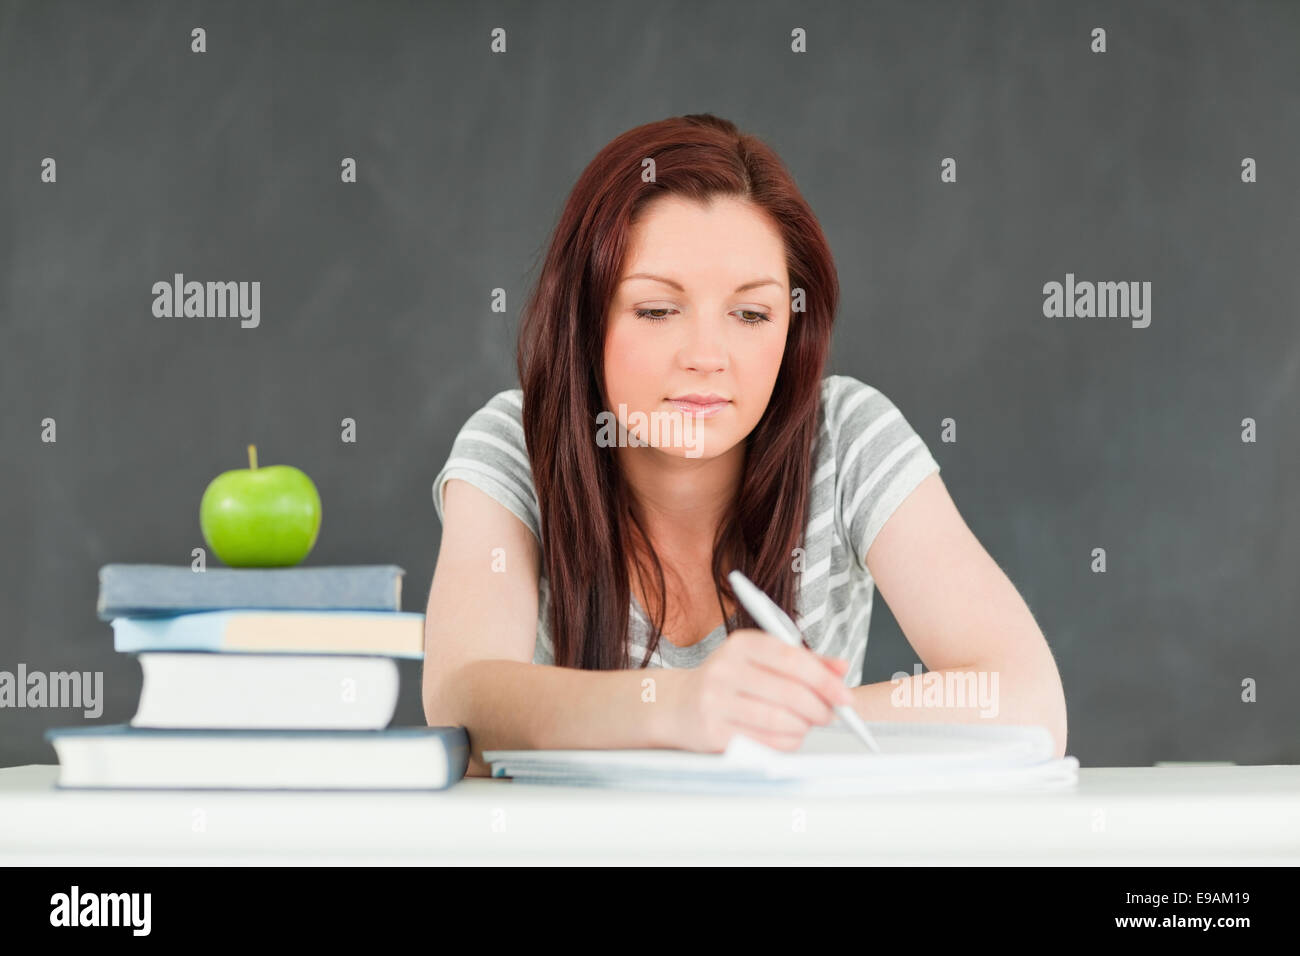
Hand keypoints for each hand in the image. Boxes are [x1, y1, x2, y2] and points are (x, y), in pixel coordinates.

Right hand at [662, 628, 854, 752]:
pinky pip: (765, 741)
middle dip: (820, 707)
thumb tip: (842, 667)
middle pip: (789, 692)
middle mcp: (724, 669)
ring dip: (804, 727)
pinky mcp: (714, 731)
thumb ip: (803, 661)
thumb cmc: (728, 681)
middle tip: (831, 714)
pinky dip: (787, 742)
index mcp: (740, 644)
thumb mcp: (760, 661)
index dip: (824, 679)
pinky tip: (789, 736)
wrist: (677, 705)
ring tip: (808, 724)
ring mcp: (716, 701)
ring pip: (780, 720)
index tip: (845, 695)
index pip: (791, 658)